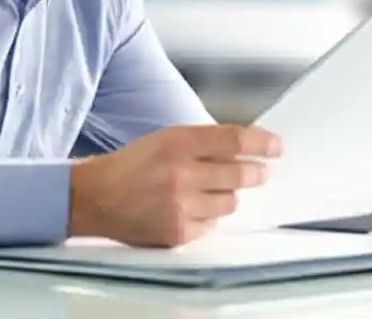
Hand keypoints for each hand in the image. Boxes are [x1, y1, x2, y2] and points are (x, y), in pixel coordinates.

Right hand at [68, 125, 280, 246]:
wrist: (95, 198)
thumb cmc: (132, 166)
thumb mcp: (165, 140)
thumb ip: (202, 143)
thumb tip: (243, 151)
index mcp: (178, 142)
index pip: (234, 139)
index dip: (262, 143)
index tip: (277, 147)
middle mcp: (181, 173)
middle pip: (240, 174)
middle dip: (255, 173)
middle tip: (259, 173)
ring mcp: (180, 205)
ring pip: (230, 202)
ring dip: (226, 196)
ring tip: (207, 192)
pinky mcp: (178, 231)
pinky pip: (212, 225)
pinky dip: (207, 218)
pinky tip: (188, 209)